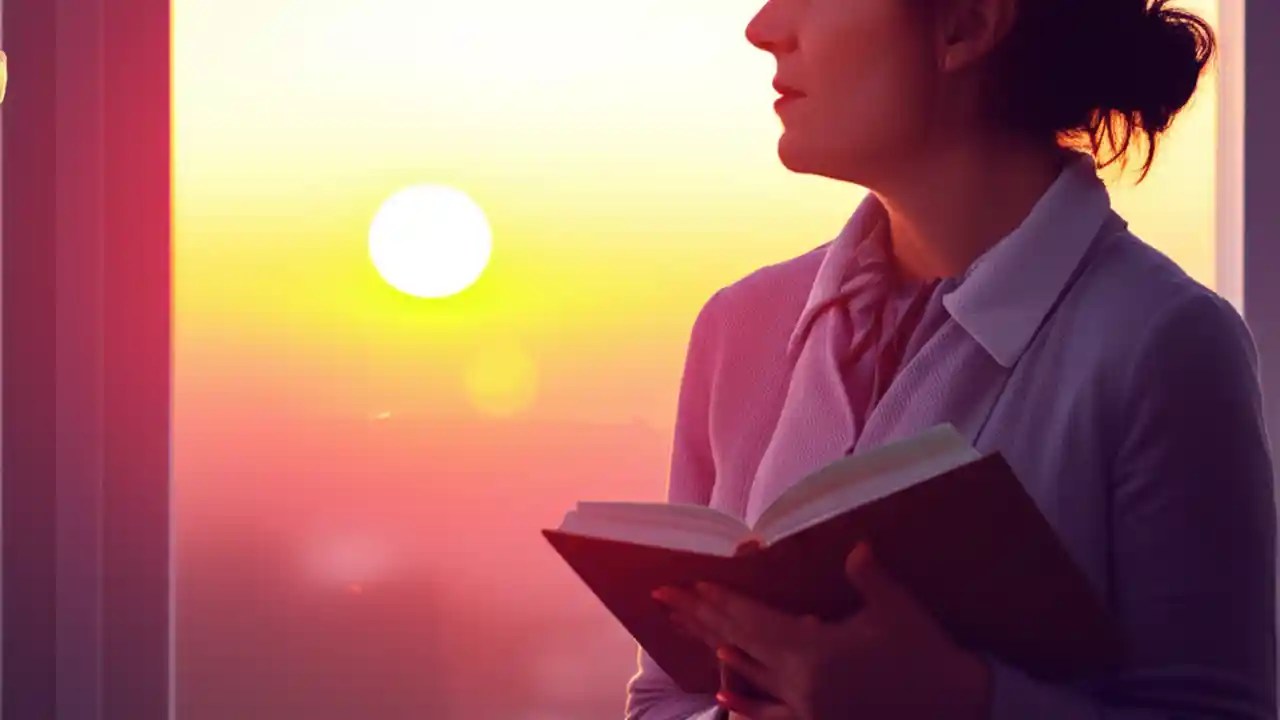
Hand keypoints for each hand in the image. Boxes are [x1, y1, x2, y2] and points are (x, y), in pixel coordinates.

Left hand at [652, 542, 991, 719]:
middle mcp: (799, 686)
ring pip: (747, 675)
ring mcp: (806, 711)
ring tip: (685, 628)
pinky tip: (723, 695)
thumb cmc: (927, 655)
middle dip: (697, 618)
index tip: (685, 585)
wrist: (960, 707)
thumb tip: (854, 546)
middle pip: (736, 644)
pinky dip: (746, 703)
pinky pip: (771, 715)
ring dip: (715, 649)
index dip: (716, 601)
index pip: (749, 621)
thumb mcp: (897, 609)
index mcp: (812, 654)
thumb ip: (867, 575)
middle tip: (664, 598)